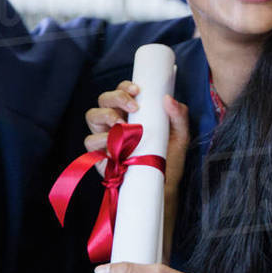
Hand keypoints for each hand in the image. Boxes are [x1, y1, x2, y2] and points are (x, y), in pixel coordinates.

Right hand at [85, 85, 189, 213]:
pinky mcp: (99, 155)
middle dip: (117, 97)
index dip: (125, 86)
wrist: (163, 186)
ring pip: (92, 115)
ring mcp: (106, 137)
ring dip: (106, 115)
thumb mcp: (180, 136)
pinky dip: (101, 139)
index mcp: (132, 113)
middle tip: (134, 106)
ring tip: (123, 126)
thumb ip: (179, 116)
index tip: (138, 89)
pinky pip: (90, 141)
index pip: (122, 91)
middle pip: (104, 99)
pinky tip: (116, 145)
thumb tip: (168, 98)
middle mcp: (116, 121)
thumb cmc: (170, 159)